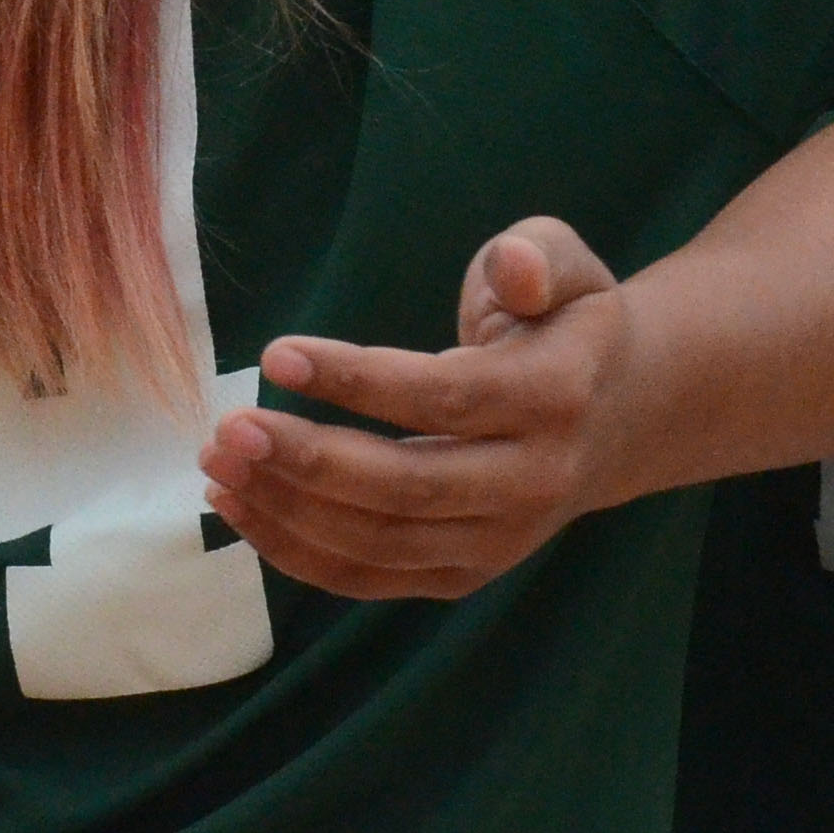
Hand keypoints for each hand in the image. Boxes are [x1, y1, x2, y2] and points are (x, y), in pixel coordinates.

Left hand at [200, 218, 633, 598]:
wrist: (616, 417)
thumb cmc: (563, 322)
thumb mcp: (565, 265)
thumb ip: (535, 255)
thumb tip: (511, 267)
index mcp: (556, 398)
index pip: (445, 397)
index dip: (357, 380)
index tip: (276, 354)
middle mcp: (533, 483)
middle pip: (406, 486)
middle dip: (308, 461)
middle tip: (227, 429)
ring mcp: (499, 542)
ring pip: (379, 543)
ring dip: (287, 509)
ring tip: (217, 463)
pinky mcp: (463, 574)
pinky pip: (369, 577)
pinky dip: (296, 552)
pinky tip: (240, 504)